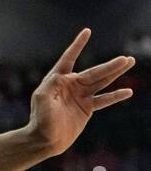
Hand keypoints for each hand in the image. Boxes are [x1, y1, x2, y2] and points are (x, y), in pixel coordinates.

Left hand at [26, 28, 134, 157]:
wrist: (46, 139)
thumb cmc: (40, 119)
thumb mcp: (42, 100)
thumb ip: (50, 87)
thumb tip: (59, 76)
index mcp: (58, 79)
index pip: (69, 58)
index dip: (78, 45)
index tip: (87, 31)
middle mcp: (71, 85)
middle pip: (94, 72)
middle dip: (110, 66)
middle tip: (126, 59)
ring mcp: (81, 96)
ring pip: (102, 82)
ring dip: (116, 73)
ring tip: (129, 63)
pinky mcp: (87, 108)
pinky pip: (104, 100)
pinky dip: (116, 96)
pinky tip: (128, 92)